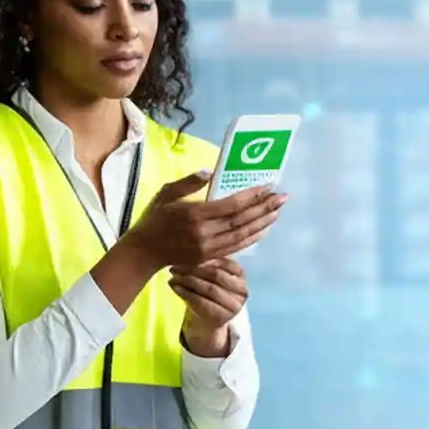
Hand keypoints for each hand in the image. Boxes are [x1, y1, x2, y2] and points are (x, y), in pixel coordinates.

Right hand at [122, 171, 286, 270]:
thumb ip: (188, 183)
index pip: (231, 205)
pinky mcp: (210, 257)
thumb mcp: (166, 194)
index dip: (252, 196)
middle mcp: (205, 233)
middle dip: (264, 208)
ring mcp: (209, 248)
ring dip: (263, 222)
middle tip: (282, 197)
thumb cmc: (155, 218)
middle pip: (242, 220)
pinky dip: (253, 237)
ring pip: (243, 234)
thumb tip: (209, 172)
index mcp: (194, 215)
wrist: (145, 251)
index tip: (268, 186)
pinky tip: (264, 228)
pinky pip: (237, 246)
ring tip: (278, 211)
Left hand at [170, 259, 247, 356]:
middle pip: (216, 275)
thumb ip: (206, 264)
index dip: (203, 258)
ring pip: (209, 289)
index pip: (222, 262)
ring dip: (188, 280)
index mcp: (240, 275)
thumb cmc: (210, 291)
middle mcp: (242, 290)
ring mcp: (234, 305)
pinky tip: (175, 287)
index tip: (184, 254)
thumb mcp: (212, 275)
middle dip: (194, 269)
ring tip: (173, 276)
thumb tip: (187, 252)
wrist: (210, 318)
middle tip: (175, 266)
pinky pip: (202, 302)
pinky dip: (186, 293)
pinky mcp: (222, 317)